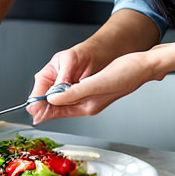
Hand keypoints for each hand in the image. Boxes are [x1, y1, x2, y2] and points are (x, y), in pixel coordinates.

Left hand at [31, 50, 151, 123]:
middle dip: (45, 106)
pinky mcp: (96, 86)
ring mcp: (92, 95)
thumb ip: (73, 92)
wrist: (144, 64)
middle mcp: (89, 103)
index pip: (60, 110)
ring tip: (39, 98)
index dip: (44, 109)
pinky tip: (59, 87)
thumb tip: (53, 98)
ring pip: (67, 99)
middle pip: (62, 107)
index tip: (30, 108)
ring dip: (53, 97)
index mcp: (88, 105)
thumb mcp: (95, 83)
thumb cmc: (125, 73)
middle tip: (30, 106)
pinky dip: (63, 90)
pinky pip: (74, 91)